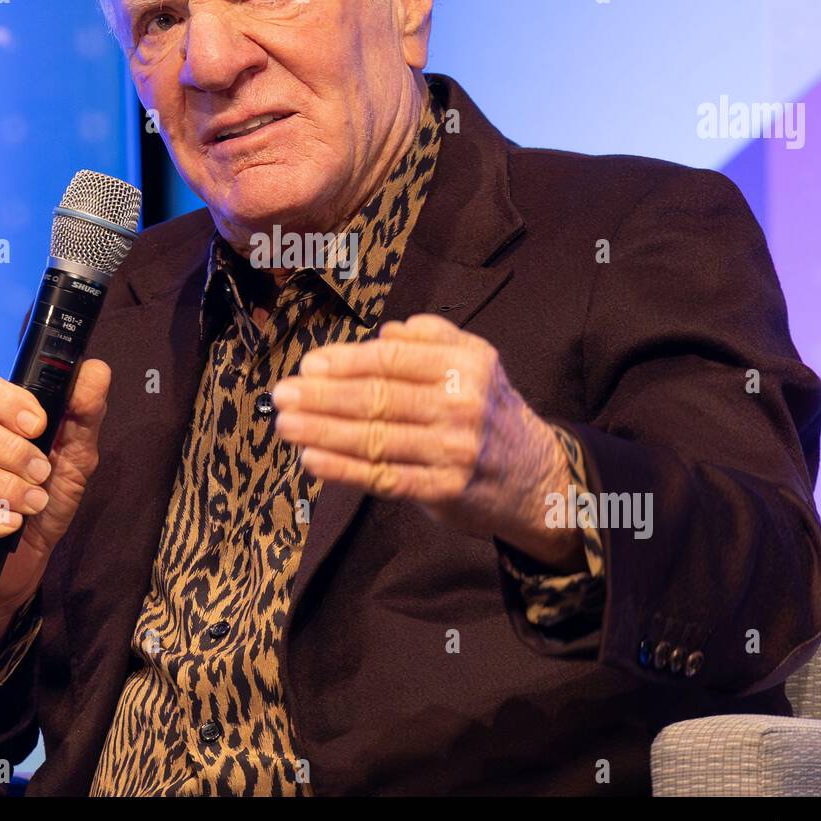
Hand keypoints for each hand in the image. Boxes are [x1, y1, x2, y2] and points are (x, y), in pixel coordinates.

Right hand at [0, 362, 110, 621]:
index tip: (39, 424)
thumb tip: (95, 370)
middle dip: (11, 452)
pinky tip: (9, 526)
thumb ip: (86, 412)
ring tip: (34, 504)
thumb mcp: (76, 456)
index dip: (7, 401)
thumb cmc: (46, 498)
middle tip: (43, 474)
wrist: (26, 560)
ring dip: (2, 487)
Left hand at [271, 313, 580, 570]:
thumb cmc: (490, 412)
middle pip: (377, 398)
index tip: (309, 364)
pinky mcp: (443, 490)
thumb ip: (434, 338)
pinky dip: (343, 469)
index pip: (393, 359)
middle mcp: (462, 405)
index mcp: (466, 365)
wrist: (538, 477)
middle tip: (282, 394)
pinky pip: (382, 477)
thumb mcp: (478, 362)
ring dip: (321, 432)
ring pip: (373, 438)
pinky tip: (311, 460)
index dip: (346, 361)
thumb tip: (384, 331)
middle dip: (322, 396)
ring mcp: (453, 451)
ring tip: (285, 424)